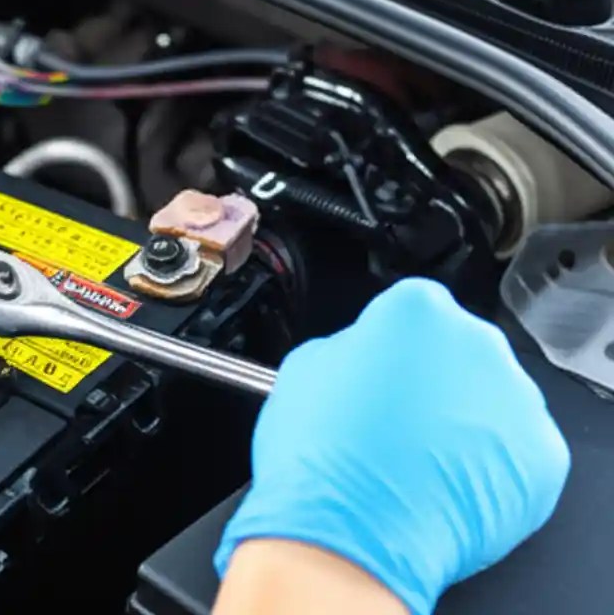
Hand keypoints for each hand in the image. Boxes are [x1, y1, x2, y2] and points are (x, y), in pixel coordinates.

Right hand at [214, 279, 569, 614]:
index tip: (378, 374)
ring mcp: (516, 400)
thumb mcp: (303, 372)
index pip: (411, 311)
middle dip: (433, 382)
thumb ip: (345, 349)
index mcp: (417, 310)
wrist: (347, 534)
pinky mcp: (541, 456)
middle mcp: (477, 344)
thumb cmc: (319, 456)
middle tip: (393, 421)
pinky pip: (515, 454)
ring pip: (491, 402)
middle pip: (459, 352)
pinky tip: (442, 487)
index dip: (388, 347)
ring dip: (462, 423)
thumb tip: (360, 360)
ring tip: (414, 463)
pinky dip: (488, 469)